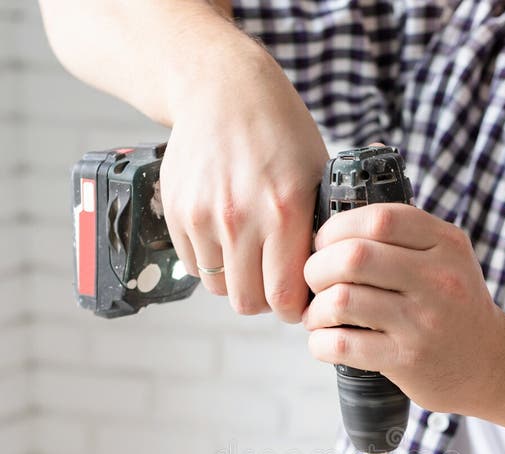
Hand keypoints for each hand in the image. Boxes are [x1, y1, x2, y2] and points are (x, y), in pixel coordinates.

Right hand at [160, 37, 328, 321]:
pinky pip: (195, 265)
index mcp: (284, 211)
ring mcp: (203, 215)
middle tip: (274, 285)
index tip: (298, 303)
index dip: (293, 310)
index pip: (284, 297)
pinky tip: (227, 238)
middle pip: (248, 302)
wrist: (223, 90)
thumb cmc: (281, 132)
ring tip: (251, 257)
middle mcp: (240, 218)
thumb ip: (319, 231)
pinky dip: (212, 262)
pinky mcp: (177, 211)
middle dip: (265, 302)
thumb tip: (325, 282)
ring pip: (219, 287)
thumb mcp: (318, 175)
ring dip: (237, 281)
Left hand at [303, 203, 504, 414]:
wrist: (493, 367)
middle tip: (316, 282)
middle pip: (353, 257)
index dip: (337, 229)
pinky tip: (326, 341)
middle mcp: (438, 280)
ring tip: (319, 316)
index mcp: (446, 244)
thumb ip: (406, 237)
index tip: (324, 244)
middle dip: (318, 268)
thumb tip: (336, 221)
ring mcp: (423, 322)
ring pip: (343, 300)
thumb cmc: (455, 309)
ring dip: (317, 309)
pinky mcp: (407, 360)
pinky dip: (321, 343)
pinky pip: (343, 345)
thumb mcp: (449, 259)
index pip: (378, 219)